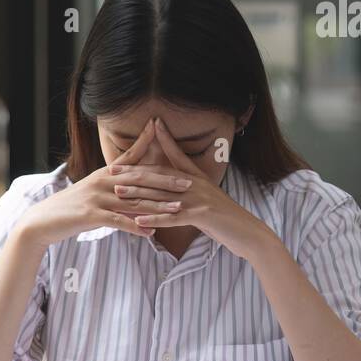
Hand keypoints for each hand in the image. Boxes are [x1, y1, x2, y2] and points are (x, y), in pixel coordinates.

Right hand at [14, 120, 190, 249]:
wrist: (43, 221)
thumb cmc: (70, 208)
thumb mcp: (91, 190)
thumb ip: (112, 186)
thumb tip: (131, 186)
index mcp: (104, 174)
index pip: (130, 157)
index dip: (146, 144)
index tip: (163, 133)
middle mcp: (102, 182)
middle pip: (140, 179)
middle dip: (166, 181)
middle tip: (188, 183)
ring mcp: (97, 198)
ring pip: (134, 201)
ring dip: (158, 206)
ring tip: (178, 209)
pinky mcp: (91, 215)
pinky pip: (119, 221)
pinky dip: (136, 227)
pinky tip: (151, 233)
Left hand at [109, 118, 275, 259]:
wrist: (249, 233)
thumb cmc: (224, 218)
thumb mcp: (207, 197)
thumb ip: (190, 188)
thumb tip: (174, 182)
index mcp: (196, 178)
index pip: (175, 156)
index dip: (161, 141)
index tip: (147, 128)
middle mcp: (196, 184)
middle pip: (160, 176)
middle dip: (134, 173)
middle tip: (111, 170)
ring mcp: (199, 199)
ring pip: (162, 196)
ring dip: (138, 195)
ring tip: (118, 192)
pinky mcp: (202, 216)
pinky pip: (173, 218)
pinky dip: (155, 219)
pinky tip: (139, 221)